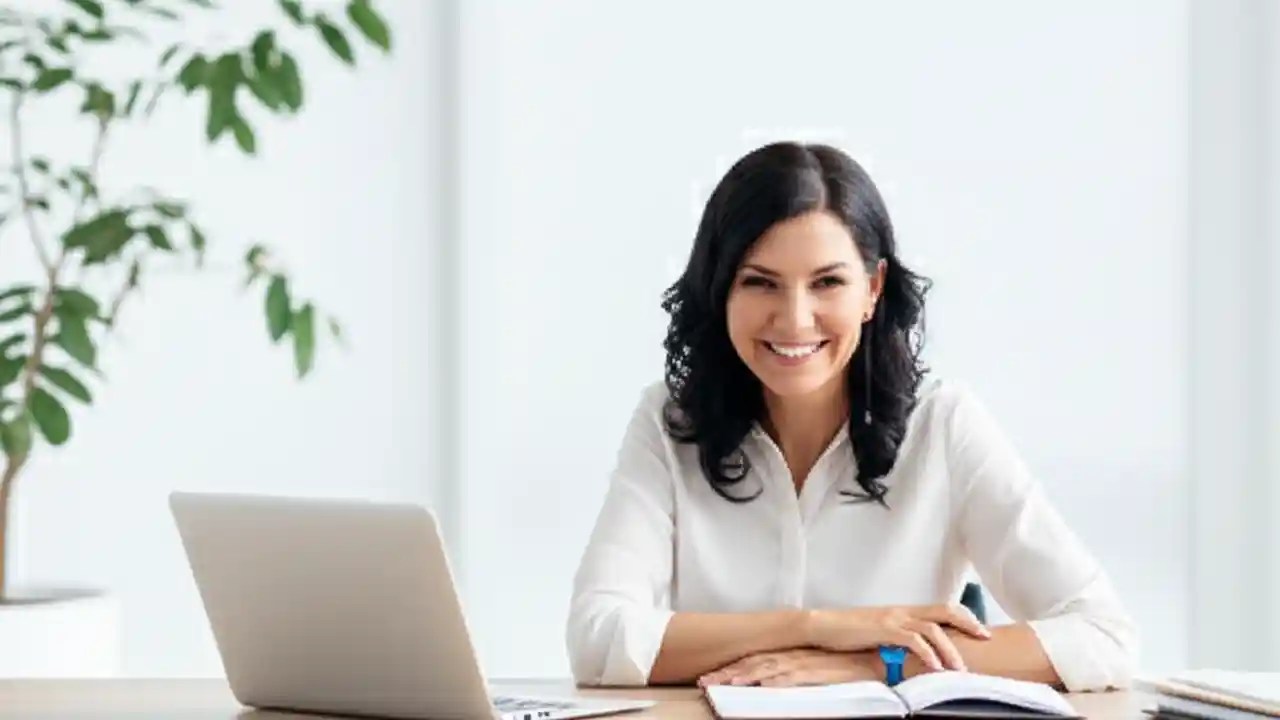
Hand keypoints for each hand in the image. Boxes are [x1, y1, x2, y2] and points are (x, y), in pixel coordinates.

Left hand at [698, 649, 880, 687]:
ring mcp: (803, 663)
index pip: (753, 660)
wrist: (872, 660)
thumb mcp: (811, 670)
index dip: (730, 668)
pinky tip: (763, 684)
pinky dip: (776, 680)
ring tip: (725, 682)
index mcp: (789, 655)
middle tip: (705, 681)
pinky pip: (792, 676)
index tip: (710, 677)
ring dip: (745, 675)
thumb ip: (789, 674)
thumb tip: (766, 683)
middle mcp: (792, 656)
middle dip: (727, 672)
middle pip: (753, 663)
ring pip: (767, 668)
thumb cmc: (844, 667)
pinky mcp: (816, 672)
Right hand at [805, 603, 990, 671]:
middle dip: (968, 623)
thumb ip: (900, 639)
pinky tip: (935, 667)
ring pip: (933, 628)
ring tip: (960, 668)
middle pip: (945, 610)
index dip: (965, 617)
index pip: (942, 609)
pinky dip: (928, 653)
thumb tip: (919, 655)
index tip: (981, 631)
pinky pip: (912, 640)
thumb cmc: (849, 632)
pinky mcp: (883, 629)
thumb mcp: (880, 634)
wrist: (823, 626)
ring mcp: (894, 618)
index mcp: (904, 611)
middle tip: (985, 638)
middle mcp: (903, 611)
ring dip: (950, 649)